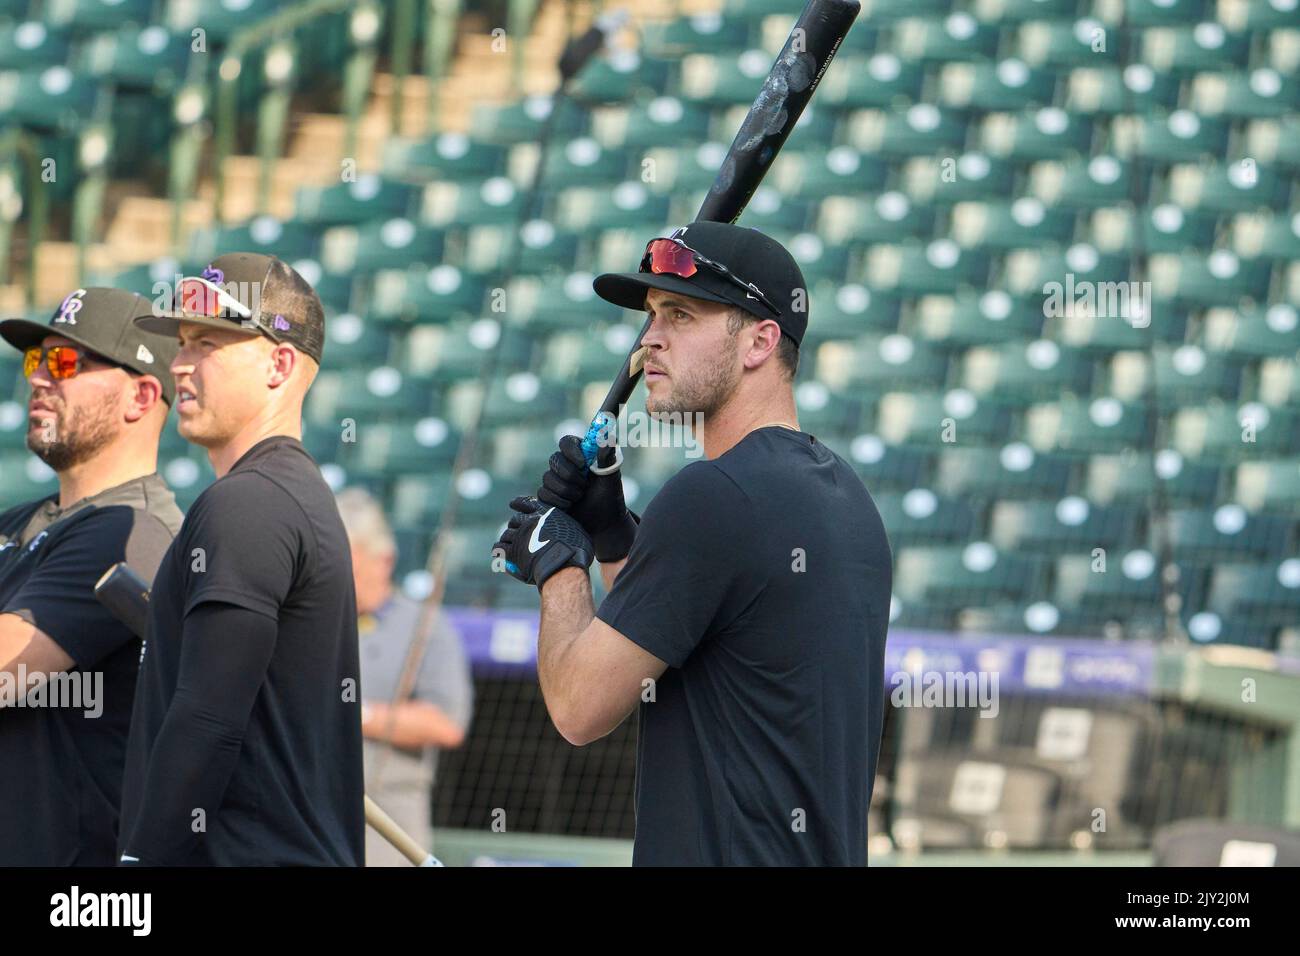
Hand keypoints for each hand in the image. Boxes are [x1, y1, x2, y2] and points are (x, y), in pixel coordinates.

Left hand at [492, 496, 593, 588]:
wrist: (565, 565)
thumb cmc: (577, 551)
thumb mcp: (577, 531)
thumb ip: (567, 527)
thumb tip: (569, 530)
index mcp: (545, 512)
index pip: (526, 502)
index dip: (519, 504)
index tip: (514, 505)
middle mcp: (530, 520)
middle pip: (515, 520)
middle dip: (515, 526)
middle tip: (518, 535)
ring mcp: (520, 535)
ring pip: (507, 534)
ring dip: (507, 540)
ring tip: (510, 546)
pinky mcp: (512, 551)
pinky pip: (499, 548)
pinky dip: (498, 551)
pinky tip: (499, 555)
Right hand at [538, 434, 637, 561]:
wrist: (604, 522)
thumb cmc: (609, 496)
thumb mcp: (611, 476)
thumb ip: (608, 457)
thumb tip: (609, 437)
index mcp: (580, 454)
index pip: (566, 442)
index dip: (571, 451)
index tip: (583, 463)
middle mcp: (565, 464)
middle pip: (554, 460)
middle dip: (570, 475)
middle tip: (585, 486)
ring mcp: (554, 480)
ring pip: (547, 478)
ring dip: (566, 490)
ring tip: (580, 497)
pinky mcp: (548, 496)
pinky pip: (543, 493)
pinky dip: (558, 501)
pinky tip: (570, 505)